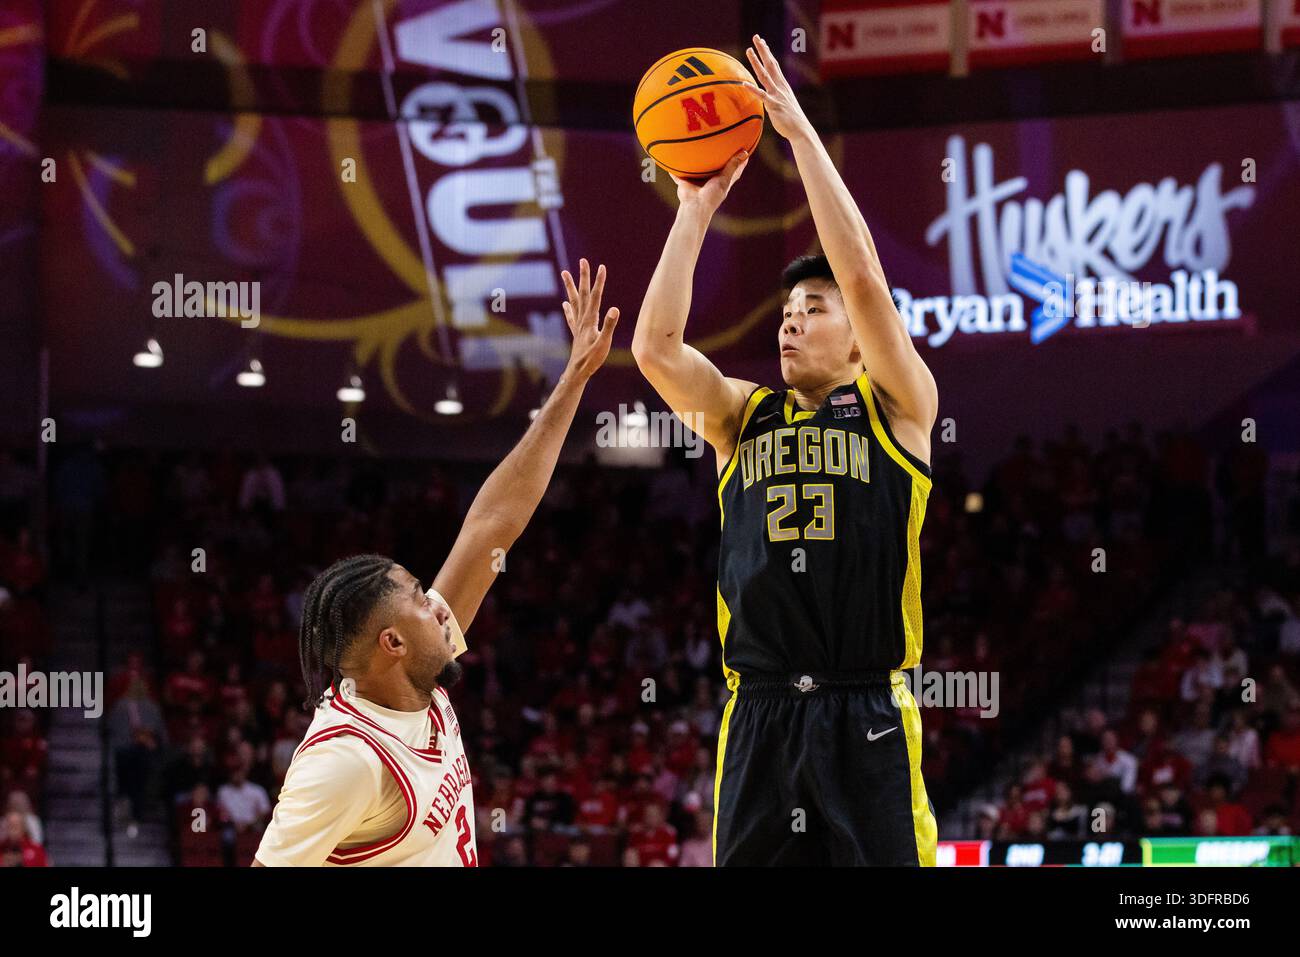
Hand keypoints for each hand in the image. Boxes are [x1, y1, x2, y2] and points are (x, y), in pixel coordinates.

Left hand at [560, 258, 618, 381]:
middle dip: (583, 277)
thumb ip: (609, 326)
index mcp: (590, 320)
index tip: (602, 267)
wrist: (577, 372)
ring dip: (571, 287)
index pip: (596, 296)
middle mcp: (582, 320)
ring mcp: (578, 326)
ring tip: (565, 273)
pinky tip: (564, 303)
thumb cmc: (592, 360)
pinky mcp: (577, 333)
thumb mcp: (604, 343)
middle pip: (583, 294)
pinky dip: (568, 308)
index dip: (599, 281)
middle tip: (582, 261)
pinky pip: (571, 316)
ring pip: (574, 301)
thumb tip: (615, 308)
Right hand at [670, 148, 748, 212]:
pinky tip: (671, 159)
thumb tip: (744, 152)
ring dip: (694, 163)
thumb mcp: (725, 179)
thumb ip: (732, 166)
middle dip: (715, 159)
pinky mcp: (685, 183)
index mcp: (721, 183)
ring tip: (694, 149)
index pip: (732, 171)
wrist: (695, 206)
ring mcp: (696, 183)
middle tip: (719, 144)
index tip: (743, 151)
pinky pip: (678, 175)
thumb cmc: (712, 196)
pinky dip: (674, 170)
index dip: (738, 162)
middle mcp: (709, 182)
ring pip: (696, 170)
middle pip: (714, 169)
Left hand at [742, 34, 812, 141]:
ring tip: (748, 50)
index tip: (762, 42)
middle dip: (763, 50)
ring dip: (756, 62)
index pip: (774, 65)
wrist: (801, 130)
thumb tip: (767, 98)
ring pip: (764, 75)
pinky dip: (752, 89)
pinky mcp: (773, 105)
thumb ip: (775, 98)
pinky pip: (761, 95)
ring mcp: (777, 95)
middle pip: (770, 64)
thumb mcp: (784, 105)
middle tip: (756, 37)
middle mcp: (780, 87)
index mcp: (783, 85)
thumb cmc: (792, 120)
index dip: (767, 53)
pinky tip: (744, 83)